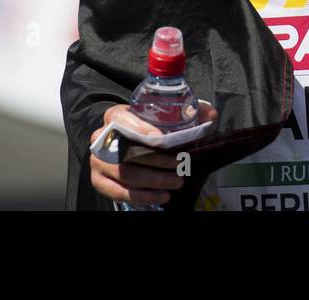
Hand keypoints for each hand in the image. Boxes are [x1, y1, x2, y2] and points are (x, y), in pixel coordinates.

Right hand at [88, 100, 217, 206]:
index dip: (140, 128)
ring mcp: (98, 160)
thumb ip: (188, 112)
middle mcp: (102, 137)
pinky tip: (160, 196)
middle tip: (180, 167)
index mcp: (115, 116)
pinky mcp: (99, 180)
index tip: (162, 139)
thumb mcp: (163, 116)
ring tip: (176, 183)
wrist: (122, 142)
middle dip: (157, 162)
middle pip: (128, 151)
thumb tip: (211, 115)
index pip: (122, 119)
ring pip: (126, 173)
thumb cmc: (146, 127)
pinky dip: (141, 196)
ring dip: (153, 181)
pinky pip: (119, 192)